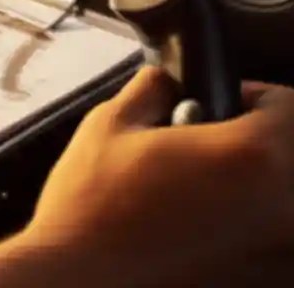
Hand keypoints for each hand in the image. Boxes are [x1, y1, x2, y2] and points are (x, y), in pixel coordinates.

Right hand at [21, 67, 293, 284]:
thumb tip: (165, 82)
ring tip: (200, 190)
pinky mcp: (264, 277)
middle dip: (255, 142)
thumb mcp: (110, 124)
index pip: (291, 106)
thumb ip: (151, 90)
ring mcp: (277, 247)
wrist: (78, 277)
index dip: (252, 98)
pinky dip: (243, 225)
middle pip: (292, 153)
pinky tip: (199, 224)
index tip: (217, 107)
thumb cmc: (91, 204)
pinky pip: (267, 235)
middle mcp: (282, 203)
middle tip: (205, 148)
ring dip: (253, 184)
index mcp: (253, 154)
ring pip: (282, 196)